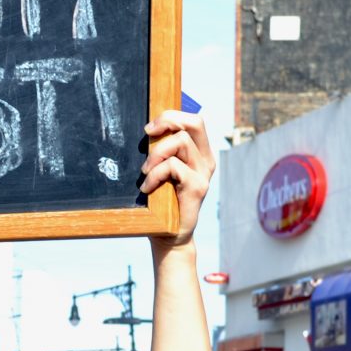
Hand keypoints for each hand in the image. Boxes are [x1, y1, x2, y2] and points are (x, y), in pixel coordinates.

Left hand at [140, 110, 216, 248]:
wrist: (169, 235)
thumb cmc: (162, 201)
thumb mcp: (162, 170)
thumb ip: (163, 151)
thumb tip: (147, 130)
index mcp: (200, 153)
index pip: (194, 120)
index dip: (172, 115)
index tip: (150, 129)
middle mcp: (206, 160)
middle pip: (195, 122)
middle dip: (168, 121)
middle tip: (147, 135)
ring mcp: (204, 173)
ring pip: (180, 142)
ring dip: (156, 154)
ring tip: (145, 171)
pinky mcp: (197, 187)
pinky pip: (173, 166)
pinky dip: (155, 174)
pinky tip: (147, 187)